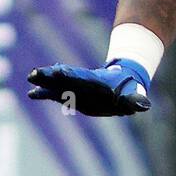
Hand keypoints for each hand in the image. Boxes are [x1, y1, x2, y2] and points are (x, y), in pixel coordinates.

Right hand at [27, 59, 150, 116]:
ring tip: (30, 81)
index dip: (69, 75)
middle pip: (63, 79)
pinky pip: (55, 94)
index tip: (57, 70)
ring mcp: (74, 89)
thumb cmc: (126, 90)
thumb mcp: (132, 95)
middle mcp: (81, 84)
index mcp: (94, 82)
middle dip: (49, 76)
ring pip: (56, 85)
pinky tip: (32, 93)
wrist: (120, 84)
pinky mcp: (71, 95)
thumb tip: (144, 105)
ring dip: (43, 83)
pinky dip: (45, 94)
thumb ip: (135, 100)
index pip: (80, 77)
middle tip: (34, 73)